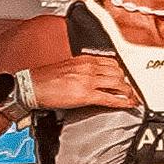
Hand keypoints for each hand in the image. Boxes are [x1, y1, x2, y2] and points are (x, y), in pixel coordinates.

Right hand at [25, 54, 140, 112]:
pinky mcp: (86, 95)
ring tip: (131, 97)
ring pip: (118, 83)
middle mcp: (89, 67)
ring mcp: (88, 81)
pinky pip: (110, 98)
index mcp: (84, 60)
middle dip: (126, 82)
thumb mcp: (67, 67)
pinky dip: (122, 102)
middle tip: (129, 90)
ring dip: (127, 91)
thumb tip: (91, 76)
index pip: (111, 62)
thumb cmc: (44, 79)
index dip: (120, 72)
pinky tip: (128, 104)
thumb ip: (81, 69)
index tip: (124, 78)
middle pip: (118, 72)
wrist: (32, 86)